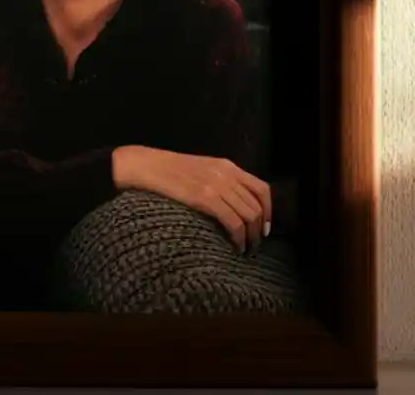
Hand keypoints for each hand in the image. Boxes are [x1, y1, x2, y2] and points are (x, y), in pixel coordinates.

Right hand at [112, 145, 271, 254]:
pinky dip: (238, 238)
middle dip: (260, 229)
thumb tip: (233, 204)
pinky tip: (234, 247)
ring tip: (245, 249)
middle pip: (257, 205)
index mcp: (227, 165)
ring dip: (251, 237)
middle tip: (254, 245)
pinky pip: (233, 222)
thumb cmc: (167, 171)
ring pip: (249, 216)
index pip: (261, 188)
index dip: (269, 211)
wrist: (144, 165)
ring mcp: (217, 185)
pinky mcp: (205, 198)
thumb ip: (219, 181)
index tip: (264, 228)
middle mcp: (227, 173)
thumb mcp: (200, 169)